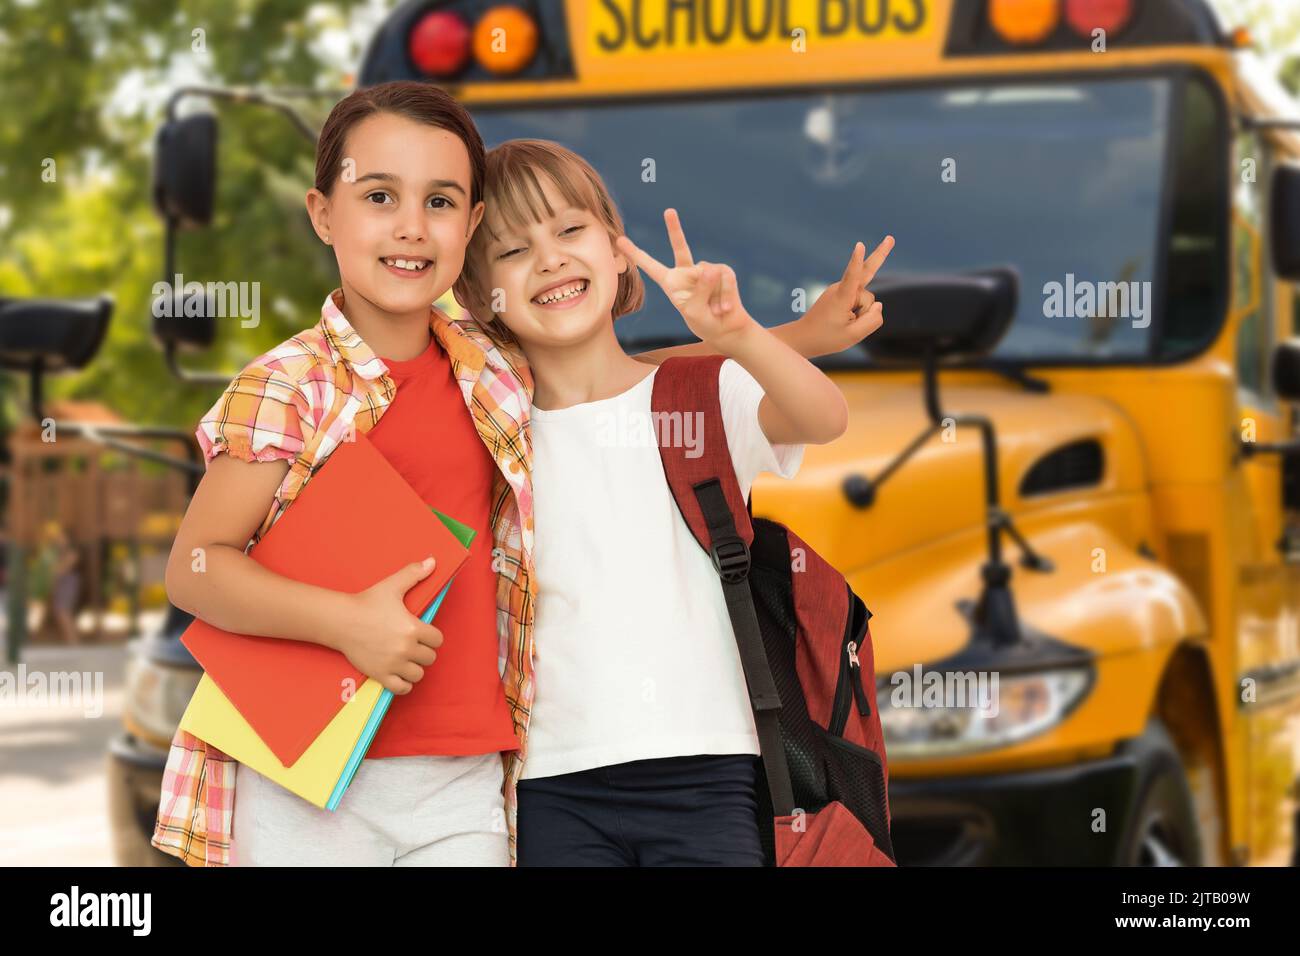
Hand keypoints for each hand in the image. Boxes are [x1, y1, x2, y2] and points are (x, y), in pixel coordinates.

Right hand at [335, 558, 443, 695]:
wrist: (340, 620)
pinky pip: (402, 688)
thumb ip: (415, 573)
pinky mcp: (380, 675)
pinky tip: (399, 673)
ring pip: (418, 674)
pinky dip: (404, 684)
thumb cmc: (367, 602)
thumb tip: (433, 561)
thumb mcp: (392, 585)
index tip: (422, 632)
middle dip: (423, 651)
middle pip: (430, 658)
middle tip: (412, 644)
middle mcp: (405, 649)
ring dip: (414, 667)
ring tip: (406, 658)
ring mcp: (393, 664)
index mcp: (413, 628)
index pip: (437, 640)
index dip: (432, 636)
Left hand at [616, 209, 758, 353]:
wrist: (726, 328)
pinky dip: (726, 294)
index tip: (619, 240)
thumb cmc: (705, 322)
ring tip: (715, 311)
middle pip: (680, 247)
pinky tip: (725, 308)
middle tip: (669, 211)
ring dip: (713, 296)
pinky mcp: (723, 272)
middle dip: (674, 228)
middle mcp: (686, 273)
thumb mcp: (695, 311)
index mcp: (671, 283)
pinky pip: (725, 277)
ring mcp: (705, 271)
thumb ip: (700, 290)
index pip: (651, 266)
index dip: (636, 254)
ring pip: (709, 273)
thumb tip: (711, 268)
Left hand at [797, 236, 893, 356]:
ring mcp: (841, 289)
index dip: (857, 261)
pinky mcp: (842, 293)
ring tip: (846, 324)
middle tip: (890, 238)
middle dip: (880, 255)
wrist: (804, 338)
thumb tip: (879, 305)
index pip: (852, 276)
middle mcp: (841, 288)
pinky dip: (859, 312)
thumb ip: (872, 321)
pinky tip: (848, 318)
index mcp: (841, 297)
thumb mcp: (853, 336)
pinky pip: (860, 301)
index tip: (859, 245)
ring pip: (866, 298)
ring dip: (862, 313)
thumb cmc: (826, 338)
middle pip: (867, 273)